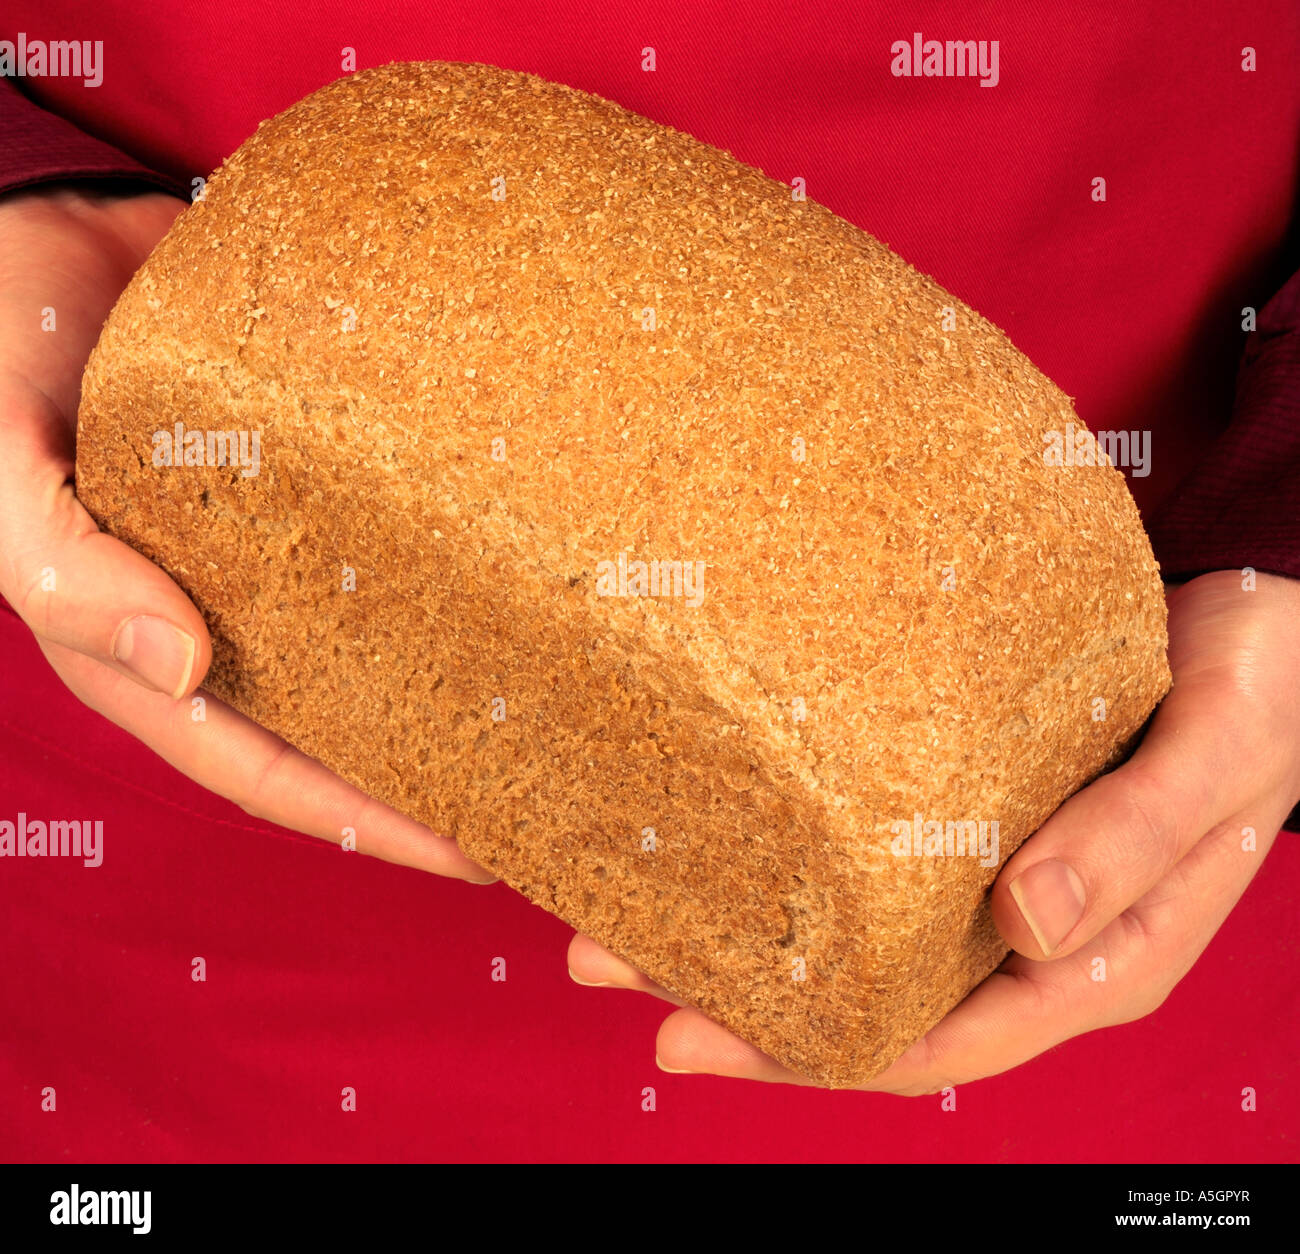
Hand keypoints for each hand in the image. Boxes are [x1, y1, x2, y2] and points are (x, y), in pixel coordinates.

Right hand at [0, 185, 490, 881]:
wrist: (35, 216)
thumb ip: (68, 574)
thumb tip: (185, 666)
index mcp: (136, 644)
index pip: (265, 768)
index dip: (363, 820)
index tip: (471, 852)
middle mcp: (216, 609)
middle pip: (338, 722)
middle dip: (430, 771)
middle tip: (542, 794)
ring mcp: (268, 547)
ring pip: (372, 639)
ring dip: (452, 678)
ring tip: (553, 706)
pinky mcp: (308, 477)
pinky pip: (382, 539)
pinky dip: (443, 568)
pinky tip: (516, 579)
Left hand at [567, 569, 1299, 1090]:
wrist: (1269, 615)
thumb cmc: (1259, 687)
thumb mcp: (1212, 756)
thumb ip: (1131, 838)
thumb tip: (1026, 919)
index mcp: (1096, 956)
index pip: (938, 1042)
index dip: (814, 1056)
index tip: (692, 1042)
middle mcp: (1031, 931)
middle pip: (869, 994)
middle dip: (741, 995)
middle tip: (609, 963)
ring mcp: (996, 871)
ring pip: (855, 928)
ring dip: (746, 925)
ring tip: (619, 907)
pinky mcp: (972, 808)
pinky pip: (874, 854)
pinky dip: (797, 854)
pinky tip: (726, 832)